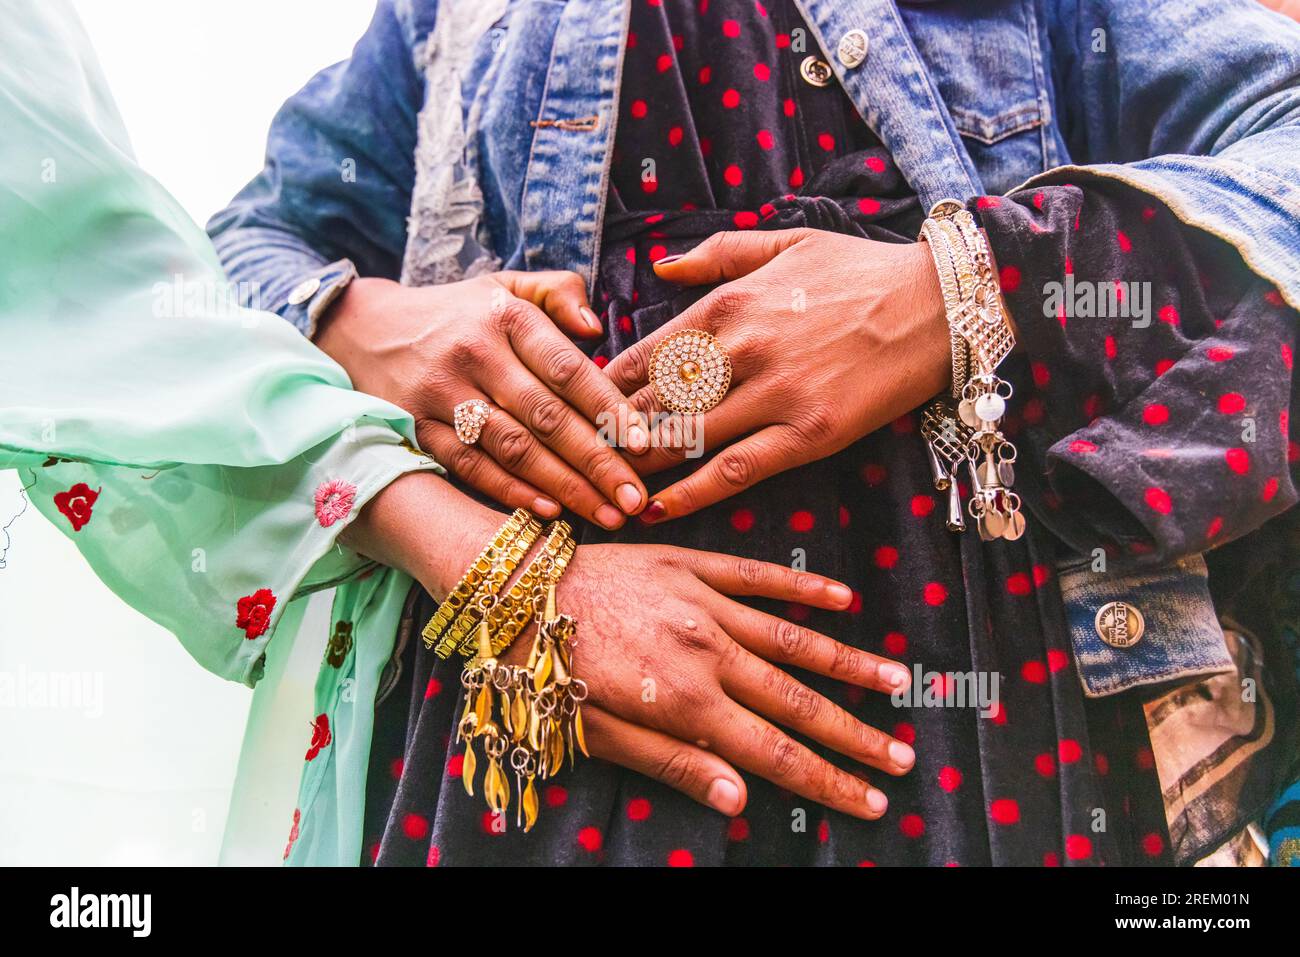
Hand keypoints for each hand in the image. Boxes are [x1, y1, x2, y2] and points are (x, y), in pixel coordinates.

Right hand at [318, 273, 650, 529]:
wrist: (362, 328)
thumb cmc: (456, 313)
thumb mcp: (505, 286)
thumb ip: (558, 293)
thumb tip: (598, 327)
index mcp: (504, 316)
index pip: (566, 367)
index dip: (607, 407)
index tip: (643, 443)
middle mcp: (473, 354)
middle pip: (546, 416)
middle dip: (597, 461)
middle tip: (635, 497)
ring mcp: (442, 394)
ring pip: (513, 448)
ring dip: (564, 487)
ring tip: (606, 514)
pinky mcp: (417, 427)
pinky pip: (471, 466)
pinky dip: (511, 492)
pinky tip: (551, 511)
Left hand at [503, 542, 915, 818]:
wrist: (515, 589)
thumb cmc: (546, 671)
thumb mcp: (597, 734)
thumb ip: (672, 764)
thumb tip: (739, 797)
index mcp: (684, 703)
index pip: (773, 753)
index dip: (826, 781)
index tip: (870, 801)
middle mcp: (707, 653)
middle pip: (797, 703)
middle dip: (854, 736)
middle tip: (902, 759)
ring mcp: (705, 604)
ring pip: (794, 639)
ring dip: (849, 665)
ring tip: (898, 683)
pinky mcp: (692, 564)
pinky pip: (759, 575)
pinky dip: (803, 586)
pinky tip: (844, 597)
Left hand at [604, 229, 950, 521]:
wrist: (936, 304)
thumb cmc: (860, 272)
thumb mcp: (786, 241)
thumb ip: (718, 254)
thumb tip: (661, 267)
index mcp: (729, 302)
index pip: (646, 353)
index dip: (606, 388)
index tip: (582, 409)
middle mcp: (741, 348)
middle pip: (656, 401)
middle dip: (613, 434)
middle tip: (583, 460)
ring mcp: (773, 393)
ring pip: (686, 438)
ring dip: (640, 466)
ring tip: (606, 488)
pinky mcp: (807, 433)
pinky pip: (735, 470)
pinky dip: (691, 493)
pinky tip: (658, 509)